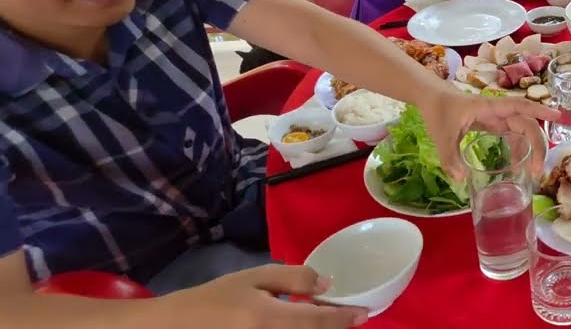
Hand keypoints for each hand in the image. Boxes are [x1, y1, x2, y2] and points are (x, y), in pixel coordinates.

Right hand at [167, 265, 366, 328]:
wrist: (176, 328)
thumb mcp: (253, 278)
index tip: (364, 315)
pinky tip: (302, 324)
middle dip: (333, 328)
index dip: (344, 319)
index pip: (317, 321)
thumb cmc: (216, 299)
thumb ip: (292, 278)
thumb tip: (326, 285)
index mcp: (268, 319)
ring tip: (326, 319)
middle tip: (347, 317)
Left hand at [423, 90, 560, 182]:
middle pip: (527, 124)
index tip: (557, 117)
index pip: (519, 107)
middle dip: (537, 145)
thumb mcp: (441, 135)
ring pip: (523, 131)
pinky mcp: (494, 125)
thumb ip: (449, 157)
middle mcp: (498, 112)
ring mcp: (497, 118)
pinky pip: (513, 136)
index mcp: (489, 108)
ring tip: (532, 173)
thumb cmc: (439, 111)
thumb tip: (461, 179)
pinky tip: (517, 166)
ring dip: (531, 149)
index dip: (539, 110)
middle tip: (536, 171)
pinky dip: (519, 150)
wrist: (432, 99)